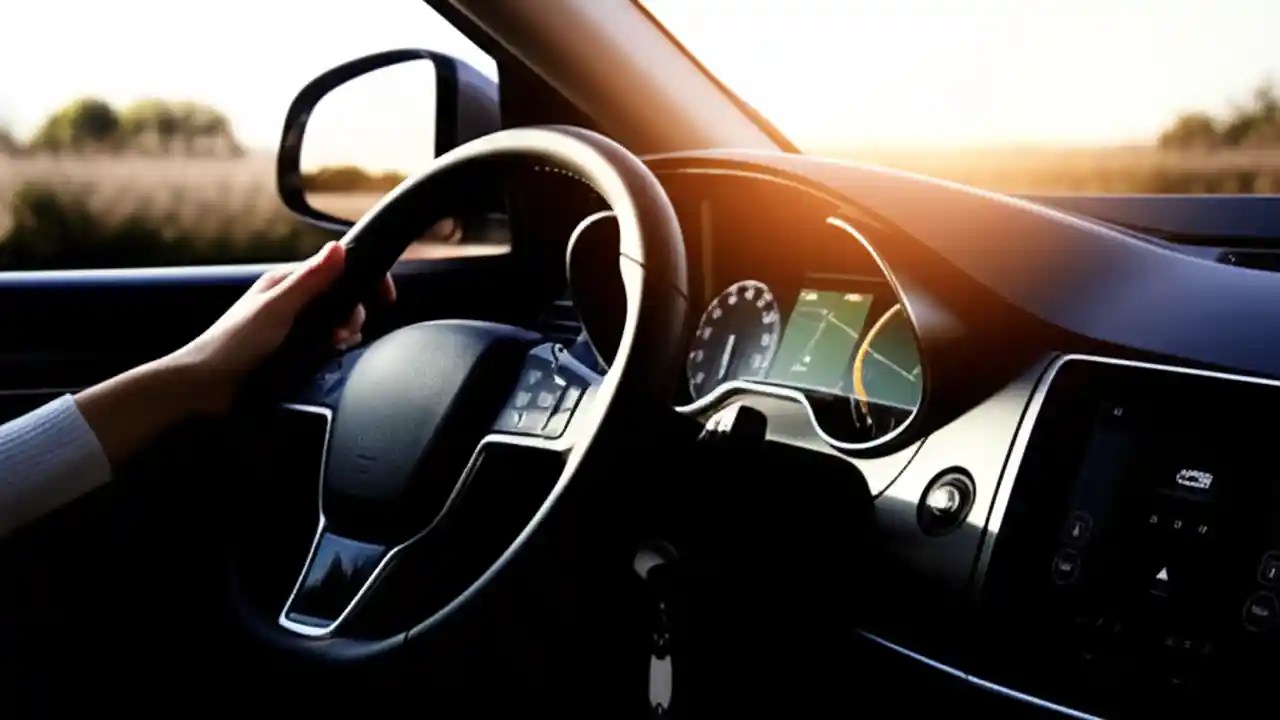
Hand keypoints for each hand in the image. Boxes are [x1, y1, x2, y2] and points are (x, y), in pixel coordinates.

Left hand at [76, 242, 394, 467]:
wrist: (206, 388)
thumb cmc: (233, 344)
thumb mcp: (277, 308)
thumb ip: (310, 279)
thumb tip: (339, 247)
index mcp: (287, 284)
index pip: (338, 271)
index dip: (364, 280)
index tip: (384, 296)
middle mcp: (293, 303)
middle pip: (344, 301)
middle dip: (353, 315)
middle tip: (340, 335)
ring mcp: (295, 330)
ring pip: (339, 326)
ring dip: (345, 337)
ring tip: (332, 349)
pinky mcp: (296, 355)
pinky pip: (329, 349)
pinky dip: (335, 354)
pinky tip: (328, 361)